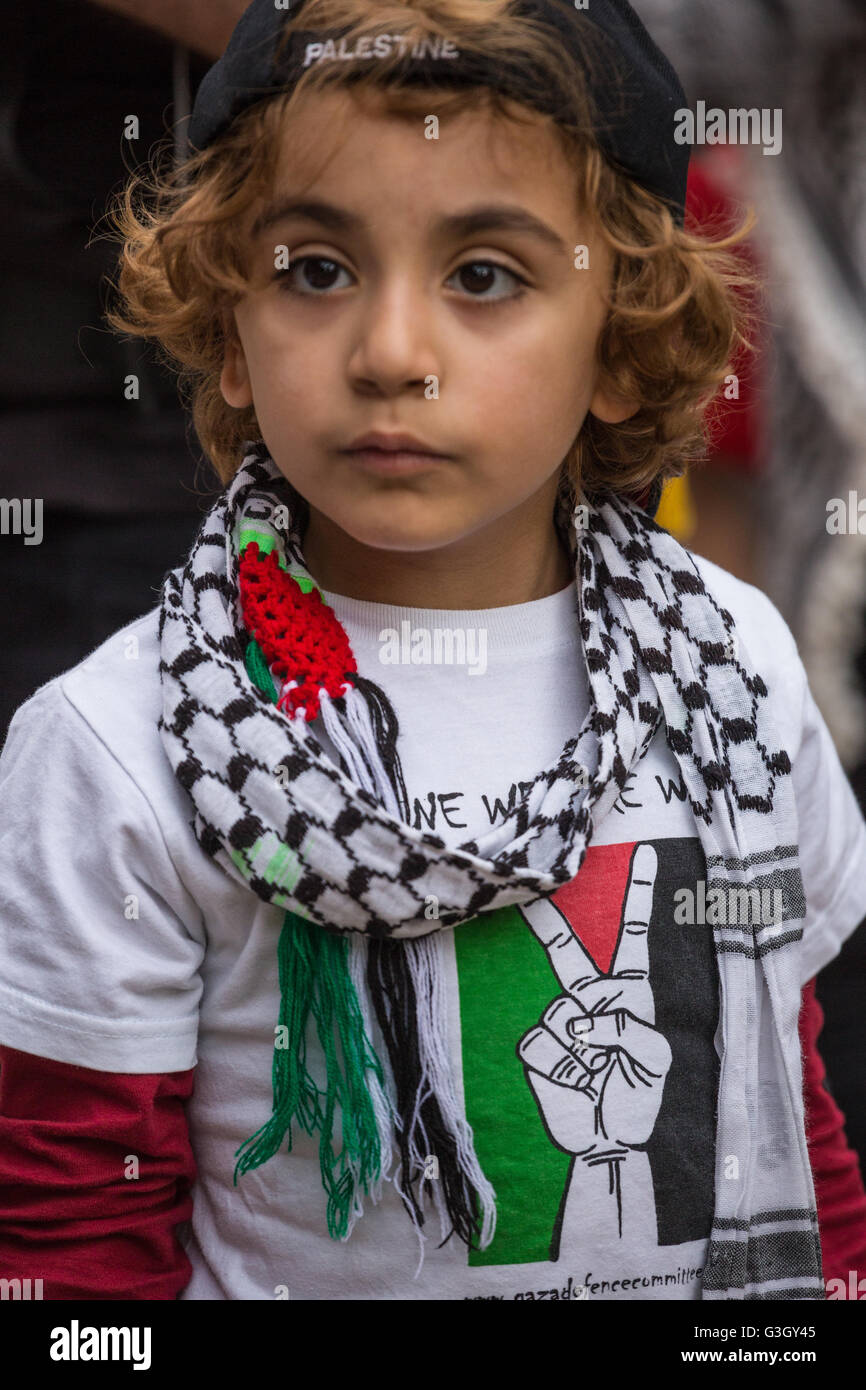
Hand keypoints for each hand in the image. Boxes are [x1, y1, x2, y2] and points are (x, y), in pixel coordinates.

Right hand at [516, 843, 671, 1153]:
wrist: (609, 1139)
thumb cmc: (641, 1096)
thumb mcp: (657, 1060)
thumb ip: (629, 1029)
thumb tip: (581, 1019)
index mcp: (630, 994)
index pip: (633, 936)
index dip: (639, 894)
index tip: (646, 852)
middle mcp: (592, 998)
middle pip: (566, 952)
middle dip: (549, 922)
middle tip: (532, 892)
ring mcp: (562, 1020)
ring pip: (563, 1015)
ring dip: (585, 1052)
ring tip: (599, 1074)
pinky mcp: (538, 1047)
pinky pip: (543, 1044)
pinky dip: (564, 1069)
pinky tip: (577, 1084)